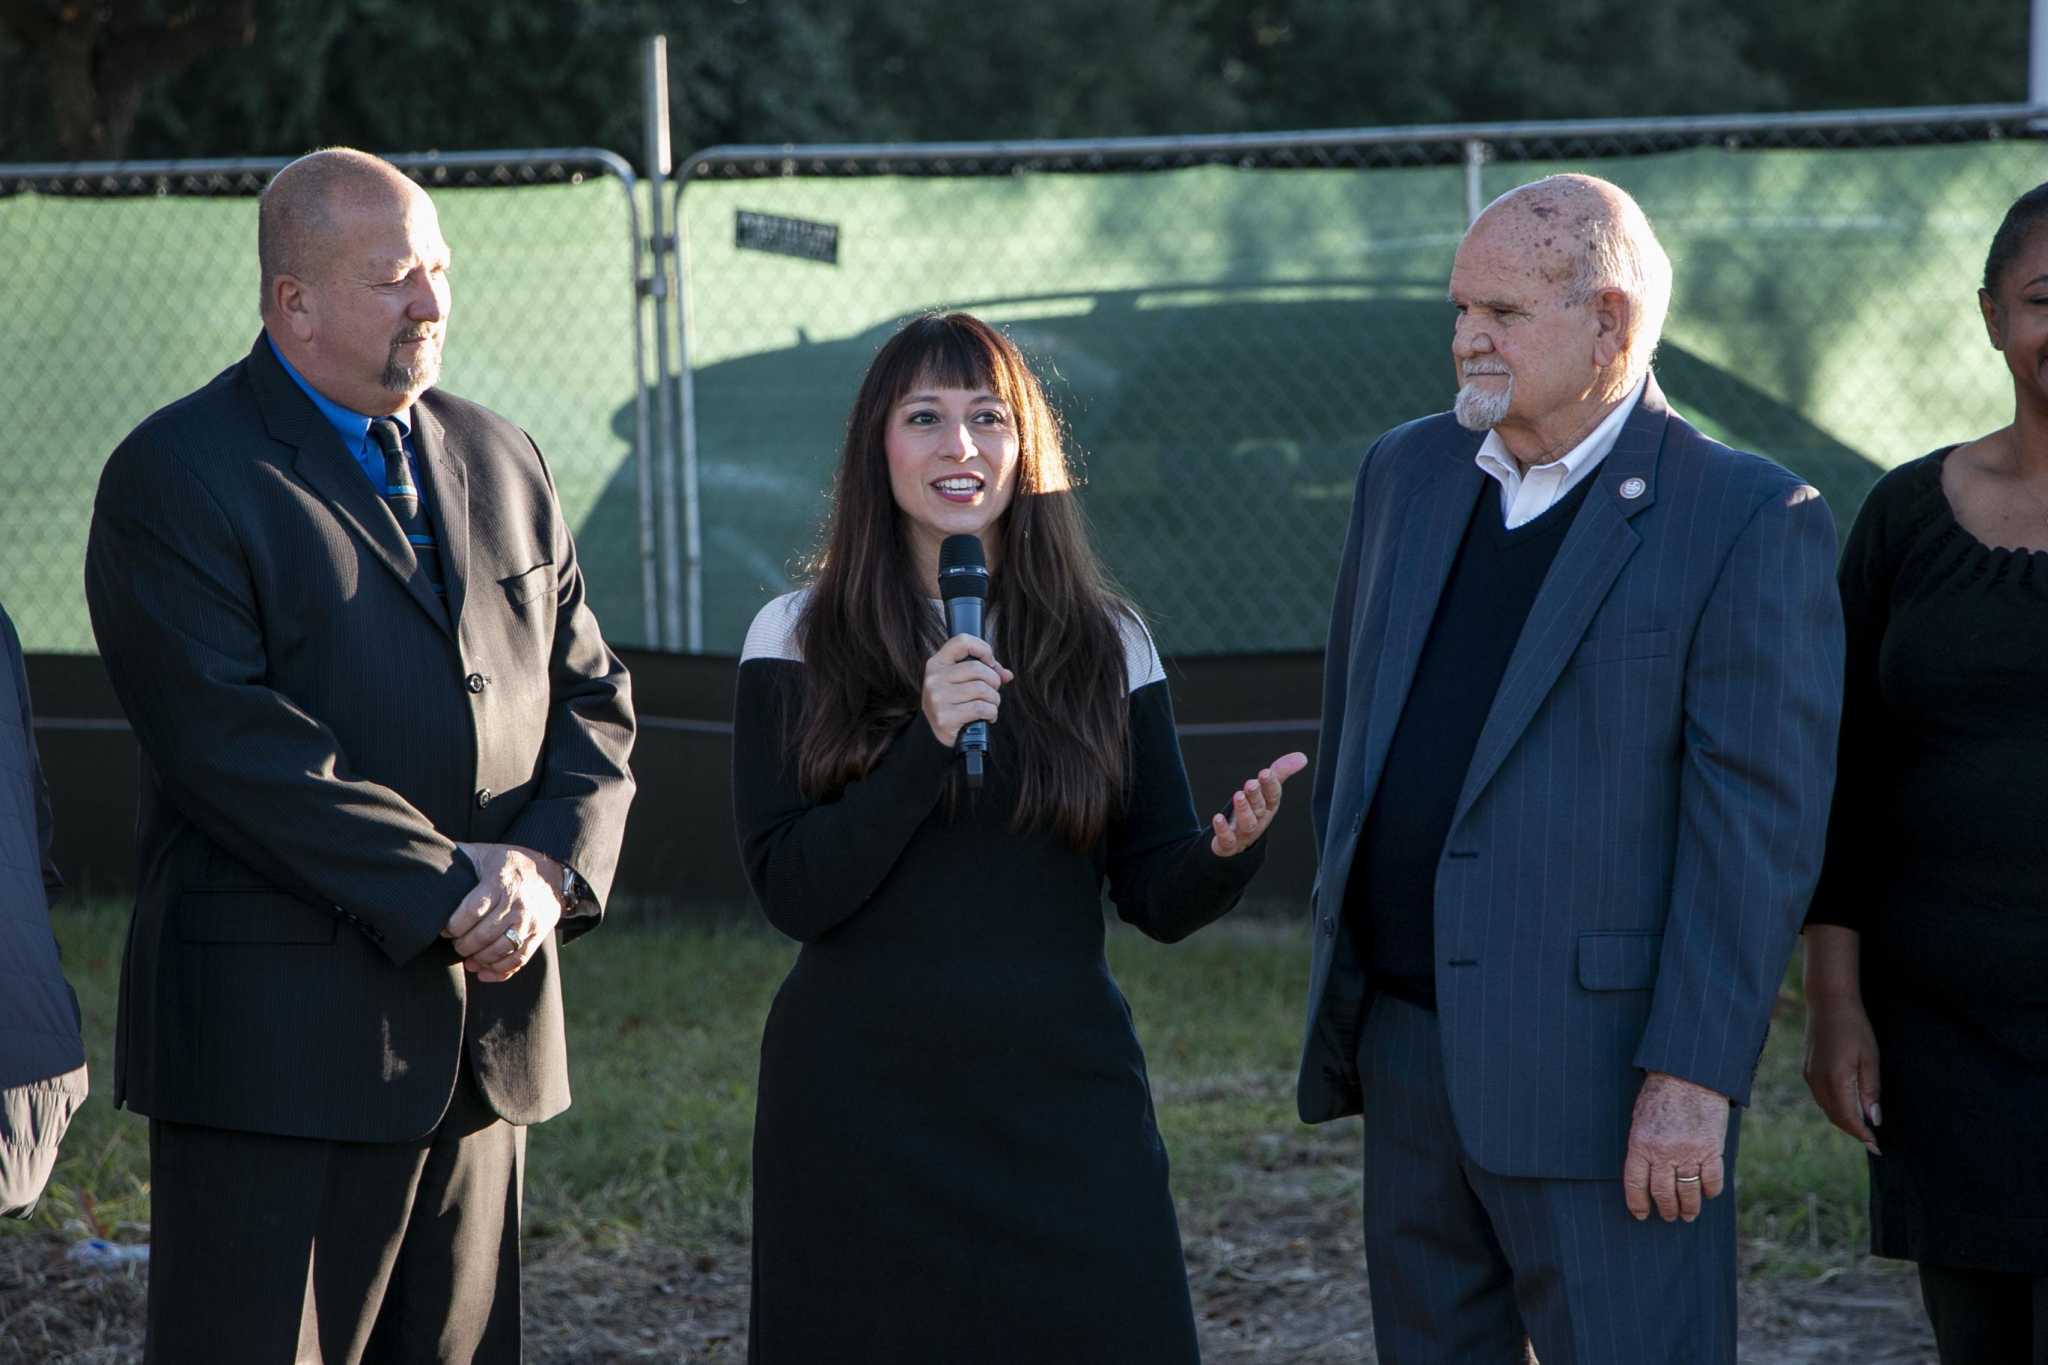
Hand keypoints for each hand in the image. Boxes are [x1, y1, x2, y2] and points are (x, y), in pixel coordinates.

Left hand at [443, 842, 562, 982]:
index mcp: (499, 883)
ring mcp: (529, 922)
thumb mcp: (485, 854)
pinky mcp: (538, 935)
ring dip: (478, 959)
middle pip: (482, 936)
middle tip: (455, 942)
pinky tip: (483, 970)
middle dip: (462, 944)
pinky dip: (498, 971)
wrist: (553, 873)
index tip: (445, 928)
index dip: (452, 926)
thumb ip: (459, 856)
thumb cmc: (510, 864)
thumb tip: (427, 855)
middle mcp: (516, 904)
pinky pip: (517, 960)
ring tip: (468, 955)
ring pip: (498, 951)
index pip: (471, 912)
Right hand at [921, 635, 1012, 747]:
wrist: (937, 732)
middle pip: (977, 668)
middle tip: (992, 691)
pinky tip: (987, 717)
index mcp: (936, 664)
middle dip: (993, 681)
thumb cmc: (954, 702)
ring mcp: (937, 699)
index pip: (962, 641)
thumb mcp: (962, 681)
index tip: (990, 662)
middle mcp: (934, 679)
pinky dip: (991, 713)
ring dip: (994, 699)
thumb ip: (985, 672)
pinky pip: (981, 708)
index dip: (983, 649)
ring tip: (990, 705)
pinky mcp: (944, 718)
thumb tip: (1007, 675)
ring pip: (982, 690)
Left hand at [1209, 752, 1308, 857]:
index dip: (1270, 784)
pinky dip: (1223, 830)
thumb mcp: (1266, 791)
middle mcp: (1259, 819)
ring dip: (1243, 810)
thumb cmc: (1254, 810)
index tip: (1265, 772)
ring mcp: (1244, 833)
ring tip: (1238, 796)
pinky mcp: (1228, 844)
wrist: (1238, 841)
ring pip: (1247, 823)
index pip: (1273, 795)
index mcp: (1269, 806)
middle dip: (1256, 796)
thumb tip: (1302, 757)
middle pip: (1259, 808)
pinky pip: (1227, 839)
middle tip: (1251, 784)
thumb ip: (1280, 772)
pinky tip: (1217, 818)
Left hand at [1622, 1071, 1729, 1221]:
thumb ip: (1642, 1146)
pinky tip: (1709, 1194)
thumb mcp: (1640, 1118)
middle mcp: (1664, 1152)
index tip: (1640, 1215)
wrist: (1689, 1075)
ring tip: (1688, 1214)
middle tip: (1669, 1217)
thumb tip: (1645, 1174)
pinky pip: (1712, 1180)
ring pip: (1688, 1192)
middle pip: (1663, 1193)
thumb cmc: (1660, 1094)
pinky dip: (1711, 1191)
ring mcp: (1689, 1152)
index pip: (1635, 1183)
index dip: (1637, 1203)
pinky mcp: (1712, 1149)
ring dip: (1689, 1207)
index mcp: (1641, 1144)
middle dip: (1666, 1210)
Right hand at [1802, 994, 1881, 1154]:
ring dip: (1843, 1120)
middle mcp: (1817, 1082)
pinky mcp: (1806, 1069)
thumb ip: (1870, 1091)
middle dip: (1853, 1131)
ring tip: (1862, 1126)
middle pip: (1835, 1117)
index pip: (1849, 1119)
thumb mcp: (1870, 1059)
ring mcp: (1809, 1075)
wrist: (1828, 1002)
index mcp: (1835, 1080)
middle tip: (1872, 1141)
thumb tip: (1874, 1119)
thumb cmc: (1854, 1028)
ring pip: (1826, 1108)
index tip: (1877, 1147)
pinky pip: (1820, 1097)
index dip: (1863, 1136)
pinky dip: (1833, 1107)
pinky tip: (1846, 1105)